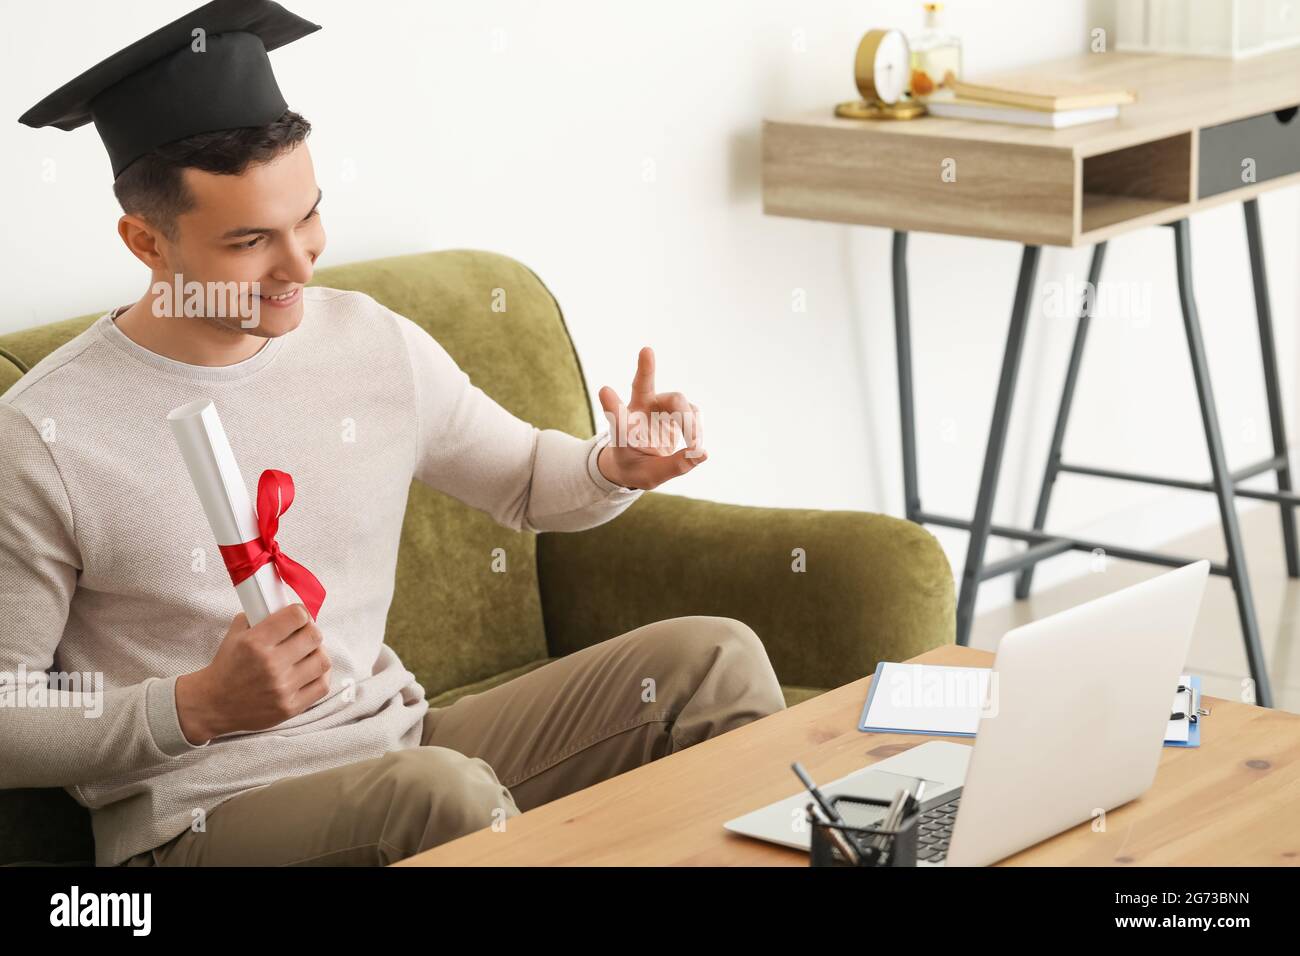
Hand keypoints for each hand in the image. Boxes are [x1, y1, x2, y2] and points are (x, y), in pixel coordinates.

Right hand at [176, 604, 331, 744]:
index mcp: (255, 643)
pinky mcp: (290, 708)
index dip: (301, 612)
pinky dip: (320, 675)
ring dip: (318, 653)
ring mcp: (282, 688)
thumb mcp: (235, 635)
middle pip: (314, 636)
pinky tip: (311, 671)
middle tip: (305, 634)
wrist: (213, 705)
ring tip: (308, 653)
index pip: (296, 616)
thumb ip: (258, 616)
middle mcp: (271, 665)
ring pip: (322, 661)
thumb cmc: (227, 667)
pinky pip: (322, 686)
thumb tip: (283, 604)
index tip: (299, 616)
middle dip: (311, 631)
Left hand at [596, 346, 705, 490]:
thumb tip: (703, 453)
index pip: (616, 415)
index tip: (604, 390)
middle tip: (693, 441)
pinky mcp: (675, 409)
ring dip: (691, 424)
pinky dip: (697, 429)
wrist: (636, 461)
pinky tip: (695, 445)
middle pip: (650, 391)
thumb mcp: (649, 475)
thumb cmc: (635, 467)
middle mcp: (638, 409)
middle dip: (673, 406)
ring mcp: (658, 405)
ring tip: (694, 446)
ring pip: (678, 401)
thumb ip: (674, 466)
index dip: (612, 404)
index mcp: (623, 428)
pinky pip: (692, 412)